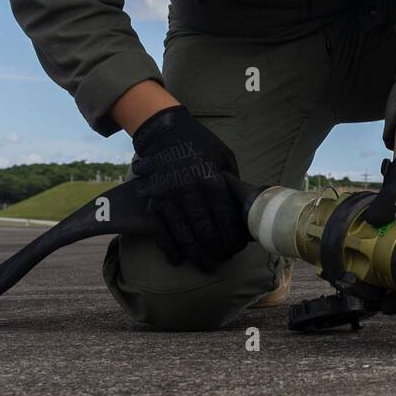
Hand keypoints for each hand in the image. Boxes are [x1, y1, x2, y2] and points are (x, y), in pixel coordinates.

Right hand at [131, 106, 248, 271]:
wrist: (164, 130)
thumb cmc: (200, 144)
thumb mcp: (224, 156)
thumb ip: (232, 183)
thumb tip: (243, 211)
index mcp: (210, 177)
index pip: (224, 215)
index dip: (232, 236)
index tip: (238, 248)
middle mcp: (188, 188)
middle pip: (205, 229)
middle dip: (217, 250)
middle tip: (224, 259)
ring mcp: (167, 195)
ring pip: (184, 234)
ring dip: (197, 255)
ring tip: (208, 265)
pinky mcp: (152, 200)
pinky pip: (160, 230)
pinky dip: (169, 247)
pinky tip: (178, 259)